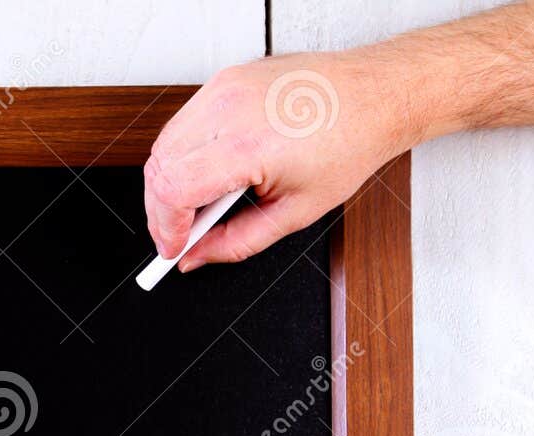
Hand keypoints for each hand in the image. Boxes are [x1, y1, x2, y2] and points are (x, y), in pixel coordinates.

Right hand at [143, 51, 415, 268]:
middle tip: (183, 232)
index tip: (174, 246)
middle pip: (158, 168)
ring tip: (200, 203)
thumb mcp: (295, 212)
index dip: (165, 227)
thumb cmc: (348, 143)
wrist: (375, 94)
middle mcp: (230, 109)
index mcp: (248, 145)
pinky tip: (209, 170)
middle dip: (162, 210)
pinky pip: (183, 123)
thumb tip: (196, 257)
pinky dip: (184, 154)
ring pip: (164, 145)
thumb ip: (235, 243)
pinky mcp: (225, 79)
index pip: (172, 190)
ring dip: (170, 181)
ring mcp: (224, 88)